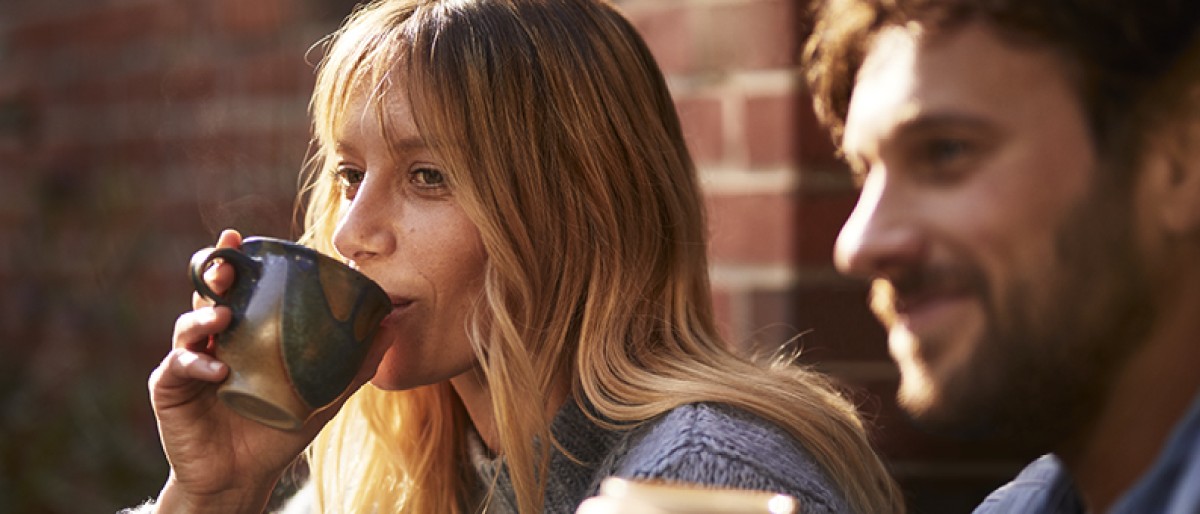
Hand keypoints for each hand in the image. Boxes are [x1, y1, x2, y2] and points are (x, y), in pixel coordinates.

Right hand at [147, 229, 372, 512]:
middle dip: (213, 274)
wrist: (243, 477)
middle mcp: (212, 340)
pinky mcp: (171, 390)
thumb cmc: (277, 431)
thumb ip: (353, 364)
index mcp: (243, 333)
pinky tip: (216, 369)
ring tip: (223, 317)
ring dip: (204, 316)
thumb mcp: (322, 395)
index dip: (233, 260)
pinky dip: (196, 363)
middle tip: (228, 264)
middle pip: (206, 295)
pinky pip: (177, 368)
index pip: (236, 289)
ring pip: (187, 326)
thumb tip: (391, 328)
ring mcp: (188, 362)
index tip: (239, 237)